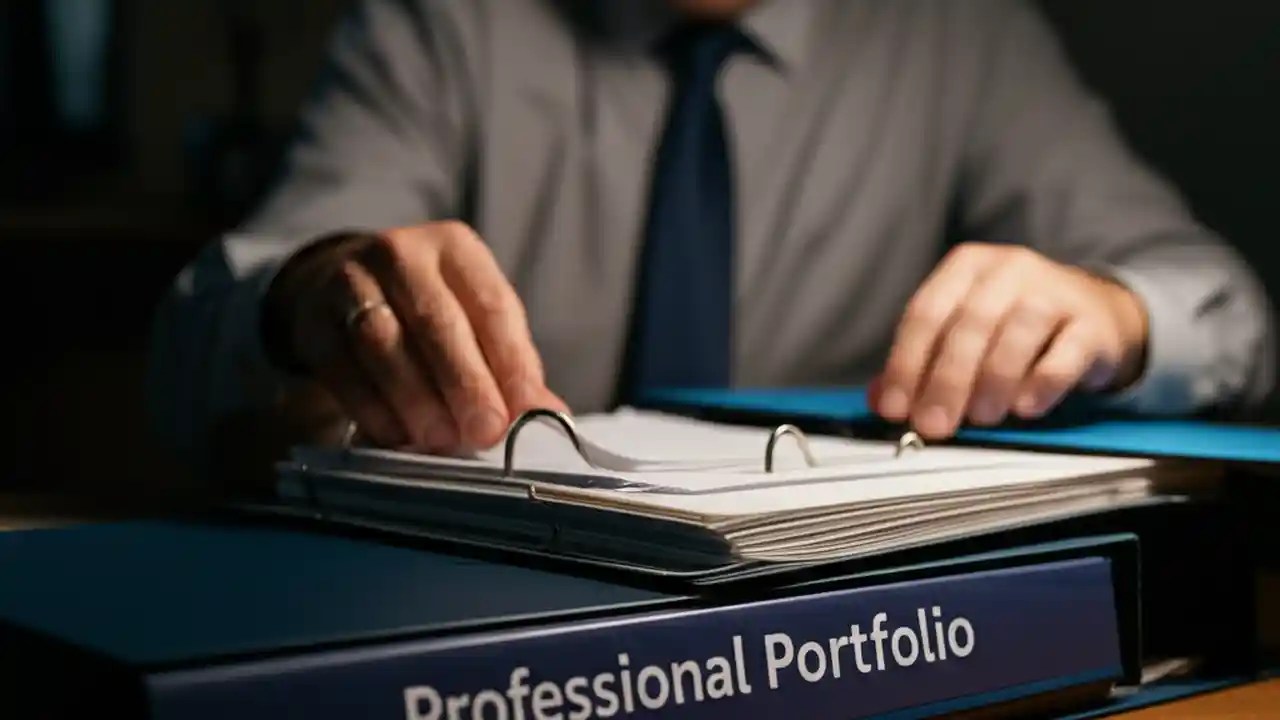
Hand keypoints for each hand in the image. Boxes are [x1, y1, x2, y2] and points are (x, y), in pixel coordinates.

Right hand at [263, 221, 567, 452]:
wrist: (335, 286)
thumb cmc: (424, 311)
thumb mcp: (473, 318)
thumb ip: (509, 363)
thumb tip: (547, 414)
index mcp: (455, 248)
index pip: (490, 305)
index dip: (510, 361)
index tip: (525, 411)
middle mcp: (400, 254)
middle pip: (436, 320)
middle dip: (464, 381)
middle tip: (485, 431)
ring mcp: (349, 282)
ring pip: (384, 342)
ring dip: (416, 398)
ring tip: (442, 439)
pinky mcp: (312, 321)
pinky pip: (343, 368)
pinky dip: (373, 407)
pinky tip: (397, 436)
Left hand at [870, 242, 1147, 438]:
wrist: (1097, 314)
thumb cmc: (1014, 327)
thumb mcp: (964, 333)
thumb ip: (922, 362)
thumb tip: (881, 402)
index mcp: (967, 267)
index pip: (926, 312)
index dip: (906, 363)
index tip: (895, 408)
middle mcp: (1009, 270)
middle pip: (969, 324)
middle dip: (946, 381)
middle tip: (934, 425)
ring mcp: (1055, 290)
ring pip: (1017, 333)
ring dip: (993, 381)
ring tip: (981, 418)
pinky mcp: (1093, 323)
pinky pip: (1066, 353)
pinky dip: (1042, 382)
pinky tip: (1026, 407)